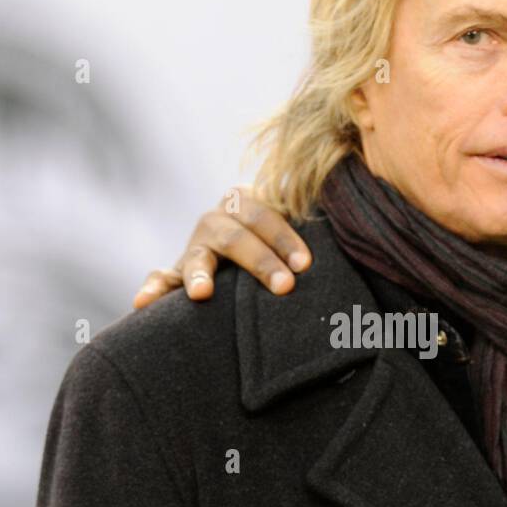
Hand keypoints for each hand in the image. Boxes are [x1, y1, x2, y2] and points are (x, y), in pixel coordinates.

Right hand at [132, 187, 312, 308]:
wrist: (248, 241)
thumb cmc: (284, 241)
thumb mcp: (296, 225)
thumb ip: (316, 226)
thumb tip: (363, 229)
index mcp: (247, 203)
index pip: (266, 215)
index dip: (284, 238)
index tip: (304, 266)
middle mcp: (217, 221)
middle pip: (237, 237)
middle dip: (261, 261)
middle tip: (284, 287)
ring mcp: (195, 247)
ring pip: (197, 256)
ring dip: (199, 273)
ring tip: (202, 294)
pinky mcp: (177, 271)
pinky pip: (161, 278)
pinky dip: (152, 289)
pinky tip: (142, 303)